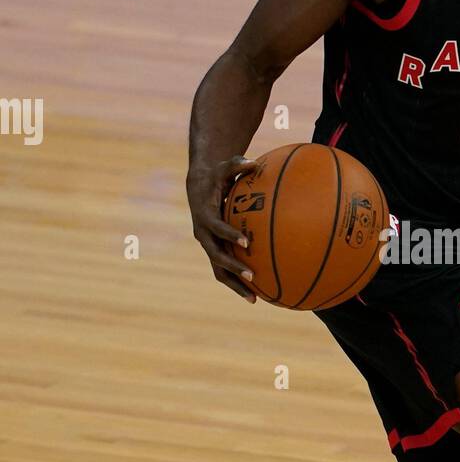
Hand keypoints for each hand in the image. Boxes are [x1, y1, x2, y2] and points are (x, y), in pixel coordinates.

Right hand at [187, 155, 258, 301]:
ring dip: (235, 285)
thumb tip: (254, 162)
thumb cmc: (215, 176)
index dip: (230, 235)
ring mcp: (209, 246)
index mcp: (205, 217)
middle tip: (252, 276)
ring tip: (255, 299)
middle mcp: (204, 235)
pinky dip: (238, 283)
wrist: (198, 187)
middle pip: (216, 257)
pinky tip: (258, 293)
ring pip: (219, 271)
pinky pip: (225, 271)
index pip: (217, 229)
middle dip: (234, 268)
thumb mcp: (224, 167)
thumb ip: (237, 164)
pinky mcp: (215, 251)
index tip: (246, 242)